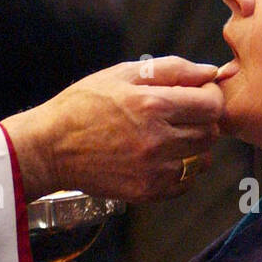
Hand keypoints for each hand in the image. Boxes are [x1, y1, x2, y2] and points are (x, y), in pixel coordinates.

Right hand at [2, 56, 223, 201]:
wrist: (49, 148)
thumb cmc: (83, 105)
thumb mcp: (121, 74)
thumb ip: (171, 69)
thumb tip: (209, 72)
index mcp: (152, 104)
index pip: (211, 105)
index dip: (210, 97)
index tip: (197, 95)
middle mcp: (157, 139)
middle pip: (210, 133)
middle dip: (203, 121)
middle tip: (182, 115)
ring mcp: (153, 170)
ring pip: (202, 159)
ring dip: (195, 147)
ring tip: (170, 137)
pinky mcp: (146, 192)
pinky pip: (185, 183)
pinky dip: (181, 170)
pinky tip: (160, 158)